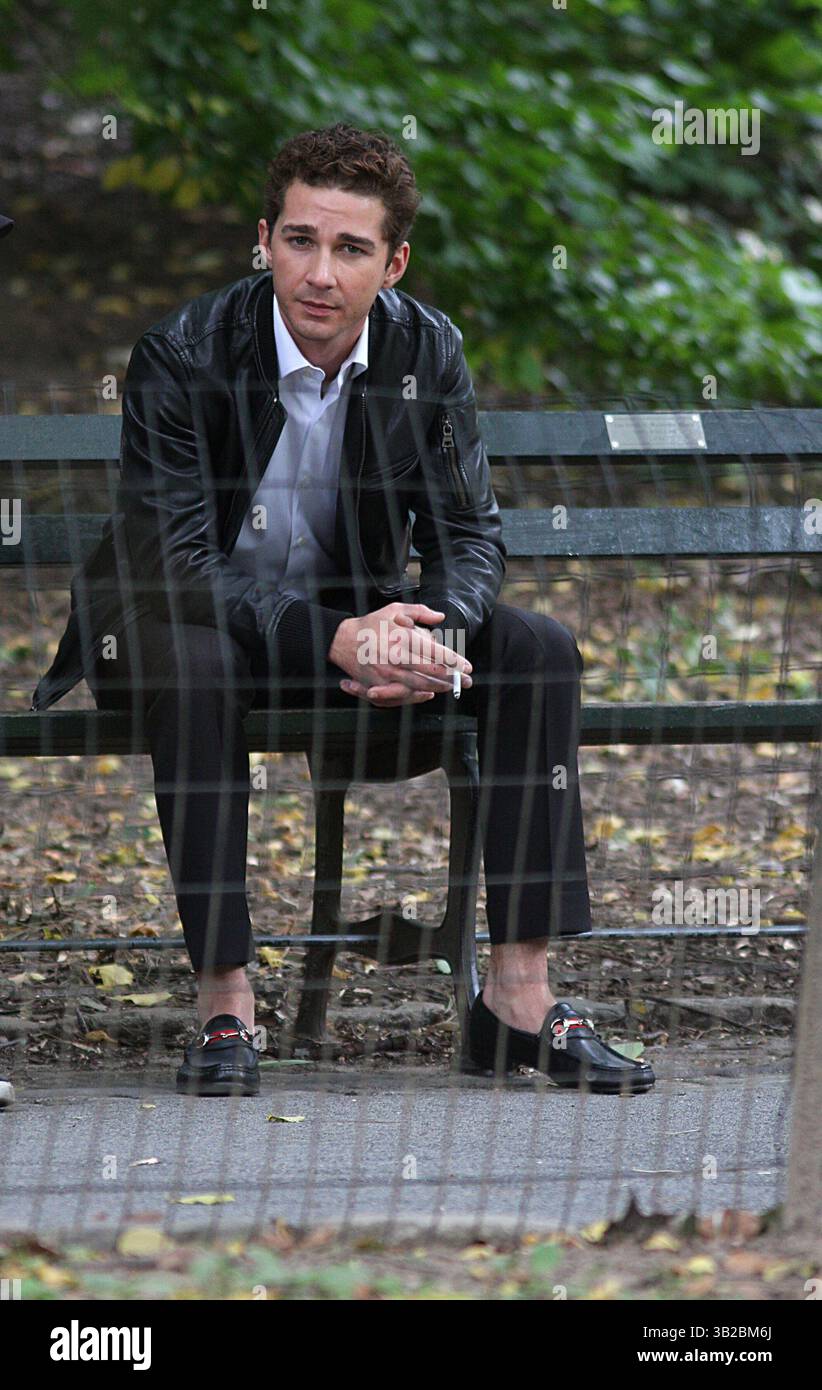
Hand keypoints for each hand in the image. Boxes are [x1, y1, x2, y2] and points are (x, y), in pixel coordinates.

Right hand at [328, 602, 472, 706]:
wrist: (342, 641)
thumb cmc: (371, 624)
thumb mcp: (395, 610)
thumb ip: (420, 612)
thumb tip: (441, 616)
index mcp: (402, 638)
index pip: (436, 653)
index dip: (455, 661)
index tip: (467, 666)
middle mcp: (396, 658)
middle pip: (432, 673)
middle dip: (453, 678)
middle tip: (467, 681)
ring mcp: (387, 675)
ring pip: (421, 686)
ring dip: (440, 688)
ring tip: (453, 687)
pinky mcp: (379, 686)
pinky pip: (404, 695)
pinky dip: (420, 696)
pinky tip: (430, 693)